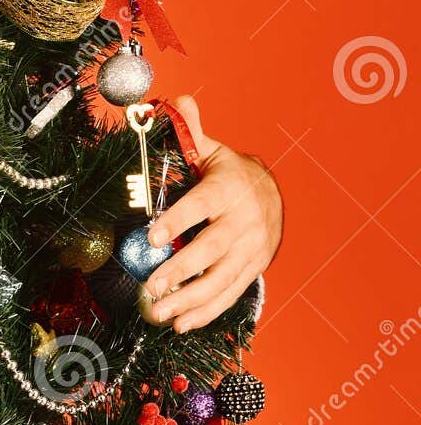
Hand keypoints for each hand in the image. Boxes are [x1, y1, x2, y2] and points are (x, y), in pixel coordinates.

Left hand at [141, 94, 282, 331]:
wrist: (272, 194)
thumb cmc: (230, 174)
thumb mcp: (211, 151)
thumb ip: (191, 130)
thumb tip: (174, 100)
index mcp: (229, 190)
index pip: (202, 205)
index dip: (178, 220)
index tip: (151, 236)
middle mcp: (244, 223)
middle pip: (213, 250)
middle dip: (182, 270)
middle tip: (152, 285)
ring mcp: (252, 250)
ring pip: (221, 280)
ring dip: (190, 300)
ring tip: (159, 312)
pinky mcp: (253, 269)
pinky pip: (230, 294)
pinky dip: (206, 313)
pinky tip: (181, 324)